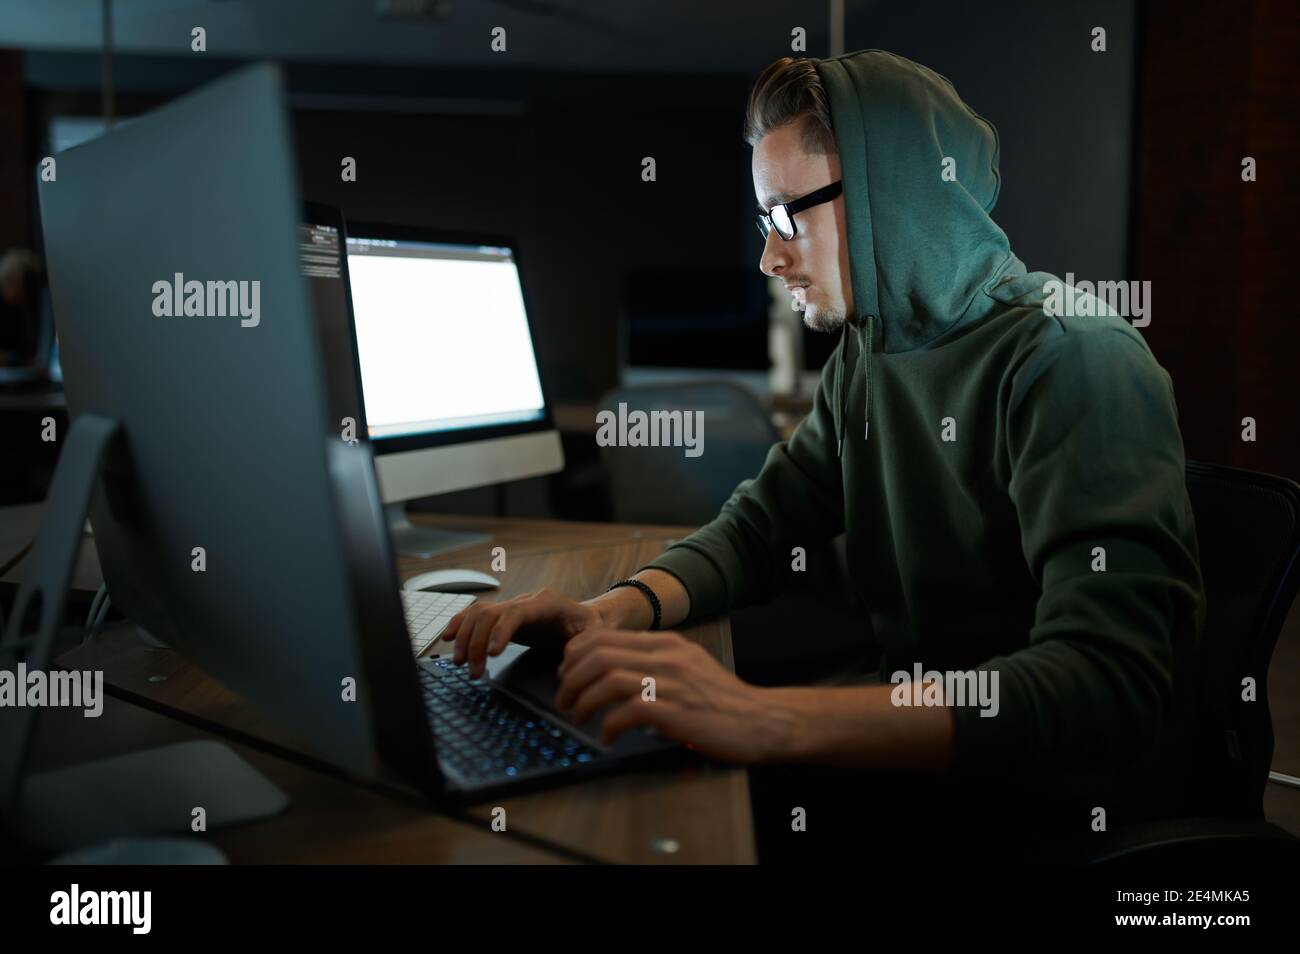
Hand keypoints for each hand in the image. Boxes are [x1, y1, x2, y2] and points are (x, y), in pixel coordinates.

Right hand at [440, 587, 603, 678]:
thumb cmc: (589, 625)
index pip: (515, 612)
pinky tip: (447, 639)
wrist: (584, 616)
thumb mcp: (595, 632)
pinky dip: (459, 625)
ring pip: (478, 614)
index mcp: (546, 602)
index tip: (492, 654)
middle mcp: (524, 600)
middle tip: (474, 671)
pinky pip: (475, 615)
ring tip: (460, 664)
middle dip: (477, 643)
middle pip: (490, 614)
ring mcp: (511, 606)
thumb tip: (569, 657)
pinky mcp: (503, 615)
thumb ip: (586, 642)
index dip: (500, 631)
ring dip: (464, 638)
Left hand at [554, 627, 783, 763]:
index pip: (605, 636)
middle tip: (564, 698)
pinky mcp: (674, 711)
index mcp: (667, 643)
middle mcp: (666, 657)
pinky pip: (625, 712)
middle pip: (598, 654)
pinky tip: (606, 737)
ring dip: (582, 700)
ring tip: (577, 717)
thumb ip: (658, 661)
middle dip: (571, 677)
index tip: (567, 672)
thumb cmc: (724, 700)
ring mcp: (670, 683)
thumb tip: (617, 668)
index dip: (576, 653)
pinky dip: (607, 725)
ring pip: (607, 679)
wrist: (762, 720)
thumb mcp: (690, 666)